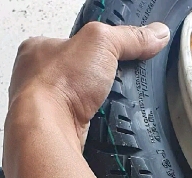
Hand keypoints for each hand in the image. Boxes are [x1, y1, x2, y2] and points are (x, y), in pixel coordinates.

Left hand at [6, 22, 170, 141]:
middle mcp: (36, 78)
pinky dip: (96, 121)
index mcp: (38, 49)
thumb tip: (155, 34)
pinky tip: (103, 117)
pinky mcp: (57, 128)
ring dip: (97, 100)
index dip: (95, 44)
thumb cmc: (56, 86)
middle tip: (115, 76)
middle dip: (98, 75)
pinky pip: (84, 122)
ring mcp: (45, 106)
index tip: (115, 48)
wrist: (47, 130)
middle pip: (78, 72)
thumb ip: (130, 36)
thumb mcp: (101, 42)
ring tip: (112, 98)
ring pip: (80, 99)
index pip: (72, 40)